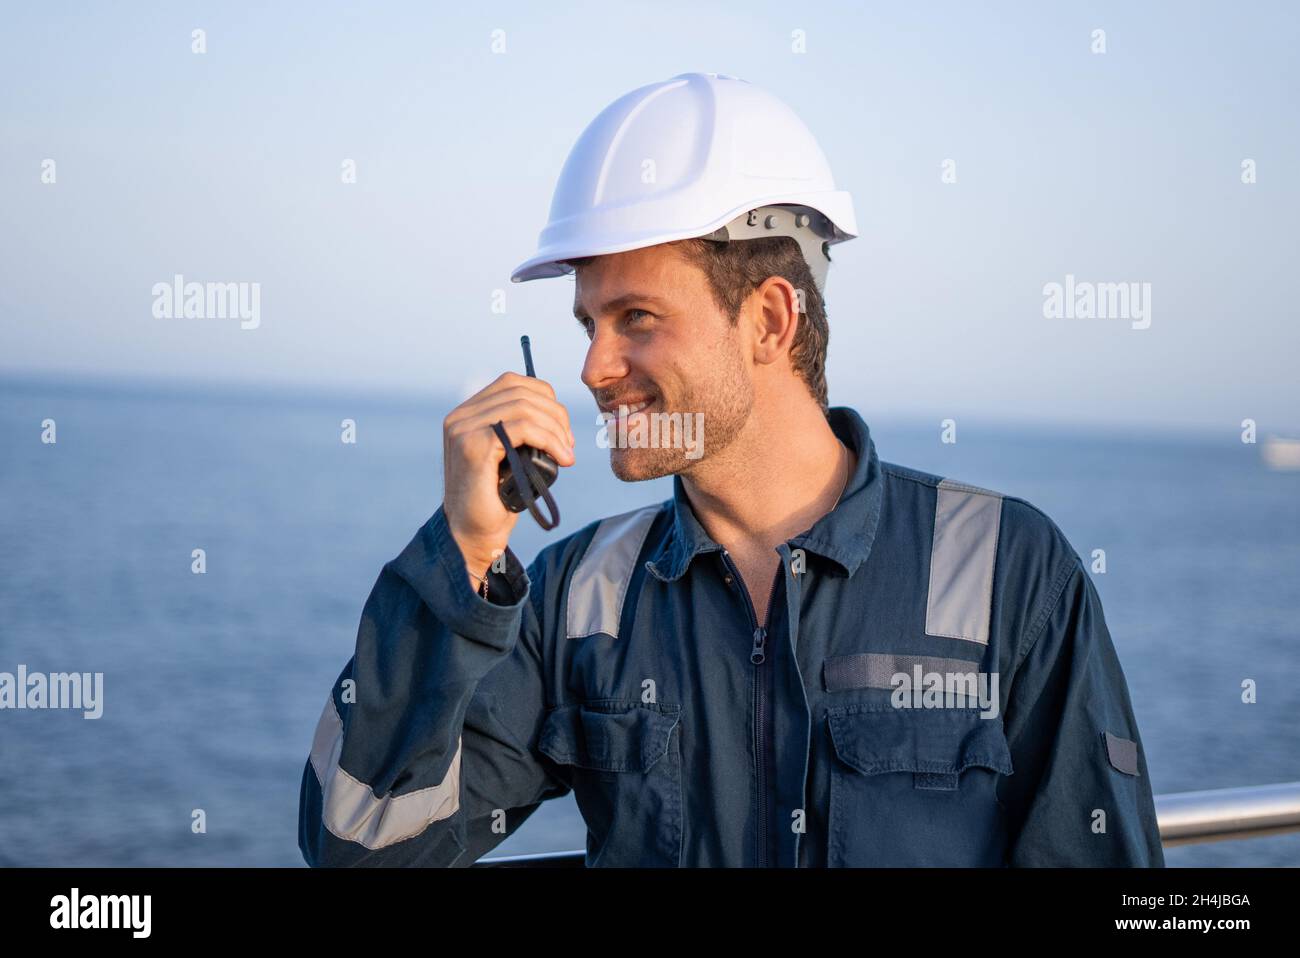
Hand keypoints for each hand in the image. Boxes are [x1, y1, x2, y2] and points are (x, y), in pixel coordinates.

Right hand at [442, 372, 575, 585]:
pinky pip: (522, 427)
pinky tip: (561, 458)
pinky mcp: (473, 446)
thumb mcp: (509, 455)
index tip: (562, 431)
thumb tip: (555, 413)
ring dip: (556, 430)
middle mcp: (461, 416)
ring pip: (524, 407)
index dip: (546, 399)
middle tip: (569, 446)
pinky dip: (549, 440)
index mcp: (467, 413)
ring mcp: (464, 429)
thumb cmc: (495, 499)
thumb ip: (519, 430)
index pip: (513, 383)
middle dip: (556, 415)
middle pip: (522, 392)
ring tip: (567, 455)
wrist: (471, 534)